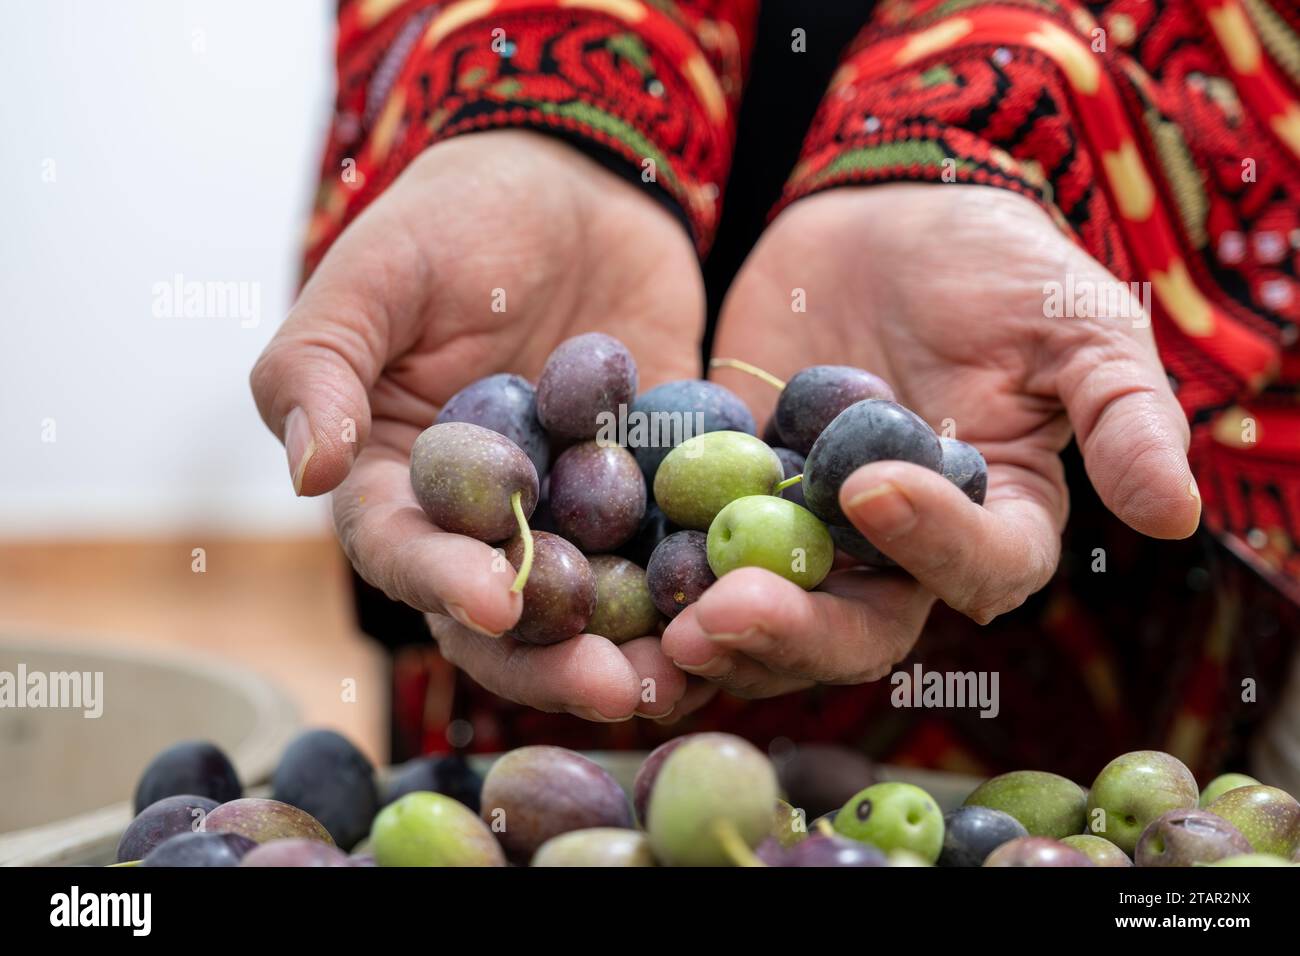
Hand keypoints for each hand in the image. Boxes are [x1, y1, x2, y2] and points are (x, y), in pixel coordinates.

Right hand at [251, 131, 699, 721]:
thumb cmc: (457, 218)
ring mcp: (570, 515)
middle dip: (551, 657)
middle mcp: (480, 518)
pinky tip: (745, 609)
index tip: (493, 601)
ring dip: (634, 648)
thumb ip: (321, 363)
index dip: (441, 583)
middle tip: (612, 685)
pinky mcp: (649, 496)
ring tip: (686, 674)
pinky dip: (700, 586)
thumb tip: (306, 473)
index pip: (403, 551)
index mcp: (396, 480)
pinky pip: (671, 552)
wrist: (581, 183)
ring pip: (592, 605)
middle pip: (502, 614)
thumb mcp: (378, 272)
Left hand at [663, 183, 1198, 706]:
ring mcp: (808, 537)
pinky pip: (696, 554)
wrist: (881, 217)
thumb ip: (1121, 412)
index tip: (868, 489)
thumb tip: (1177, 512)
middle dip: (792, 629)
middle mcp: (898, 556)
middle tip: (719, 618)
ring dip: (715, 630)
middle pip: (856, 625)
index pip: (978, 568)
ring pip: (769, 611)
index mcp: (993, 523)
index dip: (932, 544)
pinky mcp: (732, 505)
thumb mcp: (1072, 319)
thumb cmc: (993, 262)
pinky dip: (659, 575)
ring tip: (659, 629)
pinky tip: (610, 581)